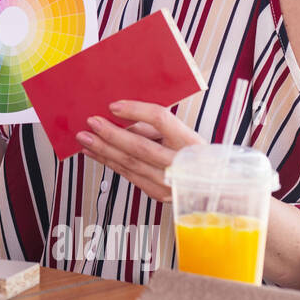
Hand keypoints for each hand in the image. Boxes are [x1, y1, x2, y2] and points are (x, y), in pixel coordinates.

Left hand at [75, 100, 203, 202]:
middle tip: (90, 123)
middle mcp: (181, 164)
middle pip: (139, 146)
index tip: (113, 106)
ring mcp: (169, 183)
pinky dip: (109, 163)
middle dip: (110, 134)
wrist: (215, 190)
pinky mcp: (158, 193)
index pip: (161, 120)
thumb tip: (121, 119)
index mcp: (190, 142)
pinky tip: (95, 154)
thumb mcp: (182, 135)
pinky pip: (128, 175)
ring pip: (129, 164)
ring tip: (85, 138)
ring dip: (103, 150)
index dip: (135, 111)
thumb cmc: (195, 156)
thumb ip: (154, 127)